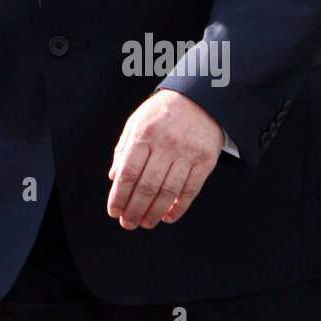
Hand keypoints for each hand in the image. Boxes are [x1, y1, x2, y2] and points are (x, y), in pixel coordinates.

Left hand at [107, 90, 222, 229]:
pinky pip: (190, 190)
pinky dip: (179, 208)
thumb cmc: (163, 112)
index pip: (128, 172)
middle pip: (147, 186)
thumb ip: (124, 149)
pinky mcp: (205, 161)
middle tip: (128, 223)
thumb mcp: (137, 121)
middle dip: (134, 209)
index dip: (119, 196)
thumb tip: (115, 178)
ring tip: (145, 223)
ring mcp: (187, 153)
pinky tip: (168, 216)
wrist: (199, 98)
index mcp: (144, 134)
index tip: (114, 211)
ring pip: (168, 192)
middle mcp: (165, 144)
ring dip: (154, 213)